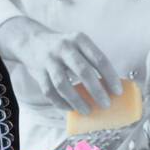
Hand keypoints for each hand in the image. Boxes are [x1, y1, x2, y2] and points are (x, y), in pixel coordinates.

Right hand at [0, 17, 122, 113]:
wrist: (31, 41)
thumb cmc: (63, 48)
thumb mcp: (77, 44)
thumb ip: (91, 60)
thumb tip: (110, 86)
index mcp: (79, 39)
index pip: (99, 59)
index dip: (110, 76)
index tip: (118, 92)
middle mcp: (64, 47)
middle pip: (83, 71)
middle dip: (97, 90)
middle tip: (106, 104)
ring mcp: (49, 60)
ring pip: (63, 84)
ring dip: (77, 100)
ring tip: (88, 111)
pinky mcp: (38, 72)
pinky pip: (49, 92)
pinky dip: (60, 103)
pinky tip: (70, 109)